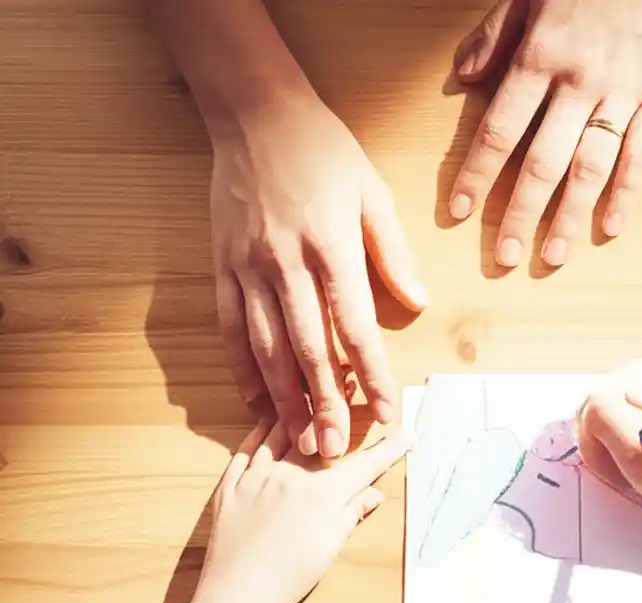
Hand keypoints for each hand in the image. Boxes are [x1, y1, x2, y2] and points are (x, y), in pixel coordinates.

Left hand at [199, 420, 411, 602]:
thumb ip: (351, 514)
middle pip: (323, 439)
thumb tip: (373, 494)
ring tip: (311, 399)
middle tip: (353, 390)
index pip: (363, 466)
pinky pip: (245, 450)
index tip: (406, 434)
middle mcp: (291, 476)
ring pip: (281, 435)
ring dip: (299, 416)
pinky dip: (259, 434)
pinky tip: (267, 426)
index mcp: (321, 494)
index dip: (388, 450)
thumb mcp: (330, 547)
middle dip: (342, 417)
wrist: (237, 595)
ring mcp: (257, 478)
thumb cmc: (289, 578)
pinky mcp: (231, 486)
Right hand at [210, 94, 428, 457]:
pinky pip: (229, 326)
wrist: (255, 113)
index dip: (371, 375)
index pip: (357, 326)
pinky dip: (241, 365)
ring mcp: (248, 267)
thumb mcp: (373, 193)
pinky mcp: (222, 264)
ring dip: (284, 398)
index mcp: (332, 247)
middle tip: (335, 451)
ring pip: (266, 346)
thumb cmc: (325, 150)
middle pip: (308, 349)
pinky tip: (254, 398)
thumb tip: (419, 303)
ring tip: (300, 438)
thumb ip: (394, 253)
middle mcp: (287, 264)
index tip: (386, 412)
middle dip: (324, 405)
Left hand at [448, 0, 641, 266]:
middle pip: (541, 162)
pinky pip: (641, 154)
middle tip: (504, 257)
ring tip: (553, 256)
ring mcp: (623, 93)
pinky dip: (626, 193)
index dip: (477, 175)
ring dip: (569, 216)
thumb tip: (463, 75)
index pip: (499, 130)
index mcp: (540, 56)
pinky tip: (611, 227)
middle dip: (519, 213)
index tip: (458, 212)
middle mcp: (578, 83)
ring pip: (590, 167)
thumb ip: (497, 32)